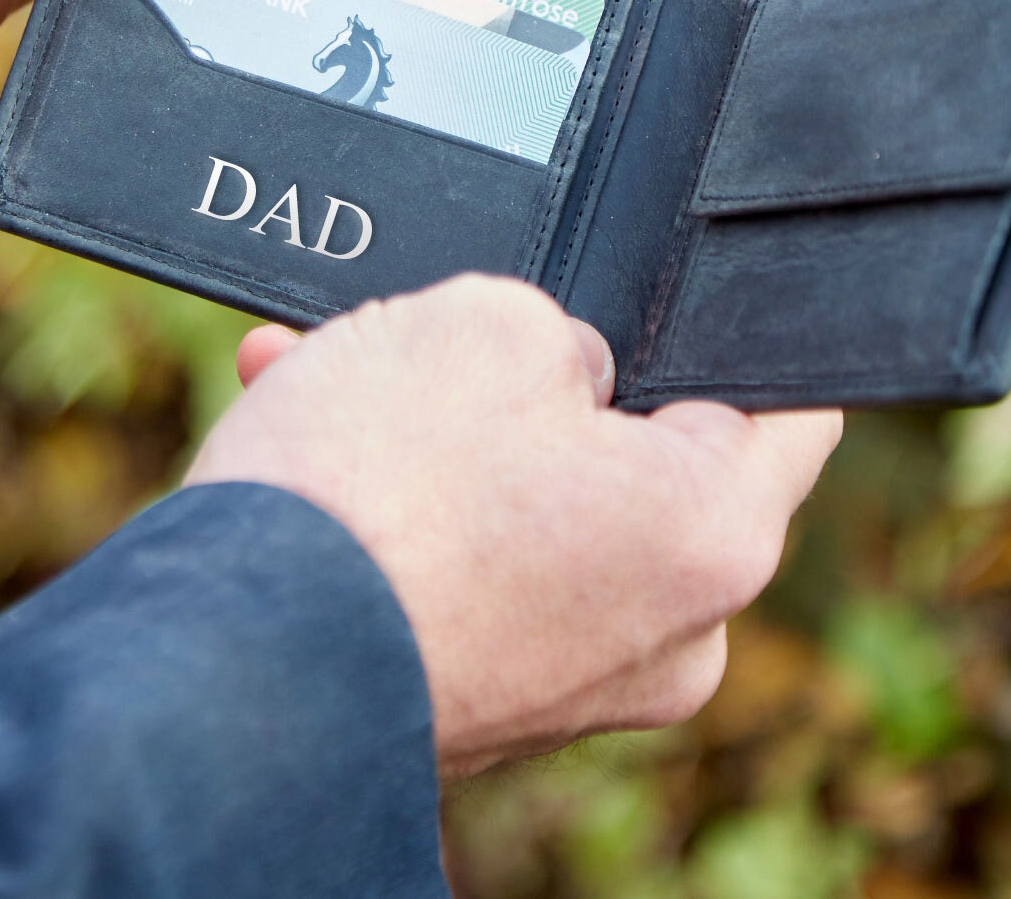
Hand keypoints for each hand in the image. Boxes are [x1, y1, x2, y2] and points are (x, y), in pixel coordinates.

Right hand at [188, 275, 841, 778]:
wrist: (221, 664)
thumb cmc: (368, 495)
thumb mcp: (486, 322)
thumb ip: (562, 336)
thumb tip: (563, 378)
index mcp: (709, 533)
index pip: (789, 410)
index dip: (731, 338)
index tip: (675, 312)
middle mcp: (665, 634)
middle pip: (640, 460)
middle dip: (542, 386)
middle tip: (455, 338)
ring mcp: (571, 681)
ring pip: (538, 507)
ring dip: (453, 436)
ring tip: (345, 370)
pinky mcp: (484, 697)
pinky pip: (479, 567)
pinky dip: (418, 505)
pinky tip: (330, 441)